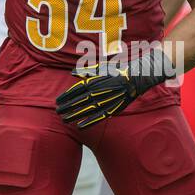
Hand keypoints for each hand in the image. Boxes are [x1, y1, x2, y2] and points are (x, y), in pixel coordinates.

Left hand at [56, 50, 173, 127]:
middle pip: (79, 101)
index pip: (77, 90)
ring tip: (64, 120)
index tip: (57, 101)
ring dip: (74, 115)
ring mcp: (106, 100)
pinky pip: (99, 117)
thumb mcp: (101, 68)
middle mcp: (99, 91)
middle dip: (67, 107)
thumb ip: (86, 71)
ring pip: (86, 110)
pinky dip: (89, 122)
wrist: (137, 77)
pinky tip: (80, 127)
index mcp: (95, 81)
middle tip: (57, 111)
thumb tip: (71, 73)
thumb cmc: (118, 71)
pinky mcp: (113, 108)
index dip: (66, 96)